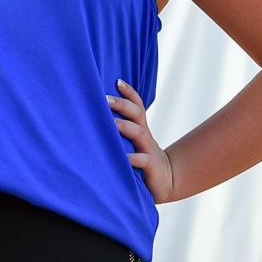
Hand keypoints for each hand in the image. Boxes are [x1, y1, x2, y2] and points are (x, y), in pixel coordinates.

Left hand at [108, 79, 173, 203]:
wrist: (168, 180)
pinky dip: (132, 158)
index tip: (117, 81)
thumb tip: (93, 116)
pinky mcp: (151, 165)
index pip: (137, 105)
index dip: (129, 92)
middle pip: (136, 113)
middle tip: (105, 98)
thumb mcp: (135, 141)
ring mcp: (148, 149)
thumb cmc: (142, 157)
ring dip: (124, 126)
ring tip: (111, 123)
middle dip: (122, 104)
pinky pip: (142, 160)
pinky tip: (122, 158)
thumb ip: (121, 129)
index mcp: (140, 127)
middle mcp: (145, 135)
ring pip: (138, 132)